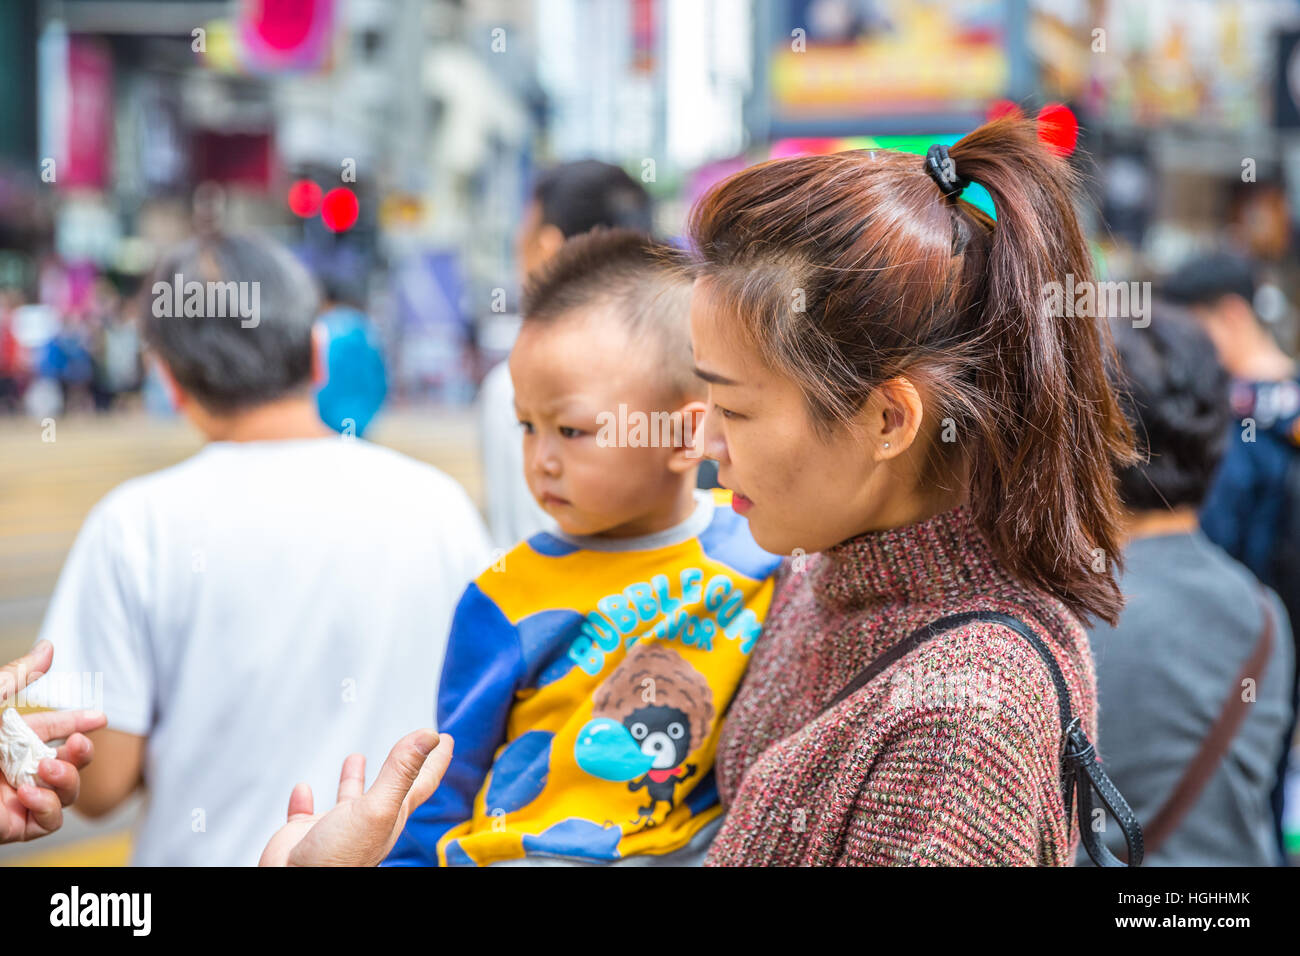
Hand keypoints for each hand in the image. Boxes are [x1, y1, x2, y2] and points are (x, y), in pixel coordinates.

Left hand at [0, 640, 106, 842]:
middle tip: (77, 744)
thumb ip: (17, 678)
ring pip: (66, 792)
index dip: (77, 723)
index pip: (51, 731)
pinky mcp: (14, 825)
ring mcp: (17, 799)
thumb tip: (48, 648)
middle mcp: (15, 770)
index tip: (100, 718)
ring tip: (46, 768)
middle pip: (68, 762)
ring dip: (66, 778)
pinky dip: (48, 807)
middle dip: (82, 752)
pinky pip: (49, 821)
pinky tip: (29, 794)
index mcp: (7, 741)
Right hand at [259, 729, 452, 866]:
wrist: (296, 884)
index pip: (422, 782)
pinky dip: (305, 800)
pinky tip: (304, 789)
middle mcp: (367, 822)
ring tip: (356, 758)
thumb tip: (430, 735)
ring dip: (353, 779)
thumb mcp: (378, 807)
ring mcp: (337, 829)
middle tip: (409, 745)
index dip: (436, 760)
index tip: (445, 738)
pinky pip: (306, 814)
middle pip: (389, 787)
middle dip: (399, 765)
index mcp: (391, 816)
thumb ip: (401, 771)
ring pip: (349, 798)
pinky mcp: (305, 836)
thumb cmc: (341, 857)